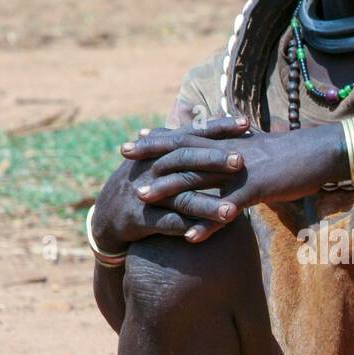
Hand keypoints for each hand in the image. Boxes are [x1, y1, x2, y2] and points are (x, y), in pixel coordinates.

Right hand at [92, 114, 249, 248]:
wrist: (107, 213)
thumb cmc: (144, 181)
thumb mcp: (157, 156)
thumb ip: (182, 141)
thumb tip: (211, 119)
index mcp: (161, 149)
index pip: (192, 134)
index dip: (218, 128)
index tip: (246, 123)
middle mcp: (153, 167)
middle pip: (185, 160)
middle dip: (213, 160)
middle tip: (242, 161)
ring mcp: (147, 193)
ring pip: (180, 198)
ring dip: (207, 205)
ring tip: (233, 212)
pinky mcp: (141, 218)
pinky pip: (167, 224)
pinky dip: (185, 229)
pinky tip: (205, 235)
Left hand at [121, 120, 345, 240]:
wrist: (324, 152)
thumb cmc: (297, 154)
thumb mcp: (263, 149)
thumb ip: (241, 152)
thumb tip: (229, 154)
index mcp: (230, 143)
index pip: (189, 136)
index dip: (161, 137)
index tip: (136, 139)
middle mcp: (229, 153)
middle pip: (183, 153)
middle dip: (151, 156)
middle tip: (122, 159)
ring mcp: (241, 171)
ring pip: (197, 180)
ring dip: (167, 191)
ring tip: (141, 201)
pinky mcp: (256, 189)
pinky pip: (226, 209)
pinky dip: (207, 223)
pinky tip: (190, 237)